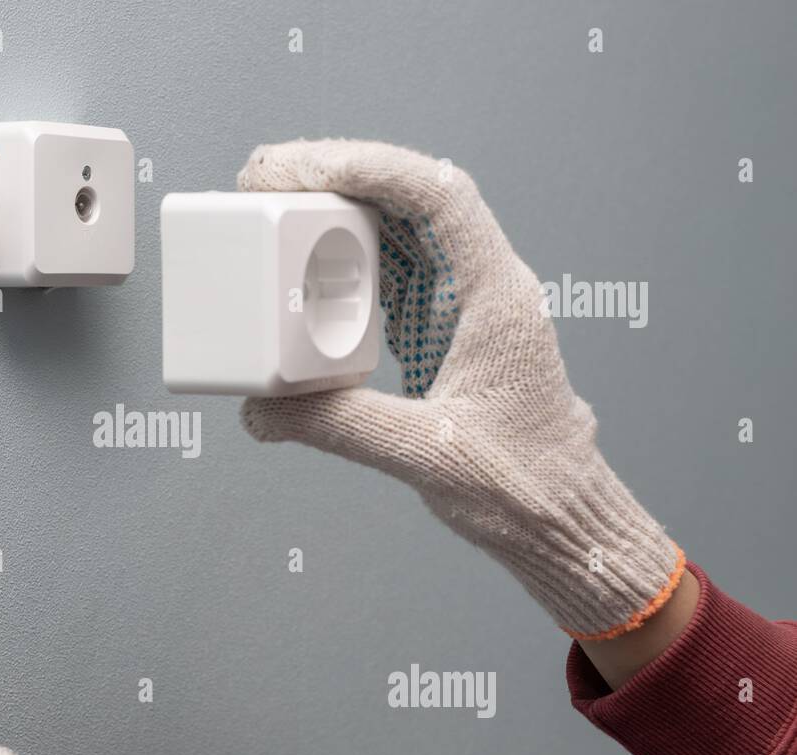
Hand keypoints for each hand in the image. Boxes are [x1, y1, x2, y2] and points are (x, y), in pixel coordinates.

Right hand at [238, 140, 682, 640]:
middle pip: (412, 195)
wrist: (561, 520)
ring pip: (400, 225)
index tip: (301, 171)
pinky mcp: (444, 329)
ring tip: (274, 201)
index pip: (439, 196)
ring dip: (339, 204)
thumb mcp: (426, 456)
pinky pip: (392, 269)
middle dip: (338, 172)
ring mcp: (465, 303)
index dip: (368, 168)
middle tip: (264, 176)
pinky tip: (305, 258)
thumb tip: (260, 411)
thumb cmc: (525, 486)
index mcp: (499, 297)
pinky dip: (345, 253)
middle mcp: (485, 285)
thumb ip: (339, 428)